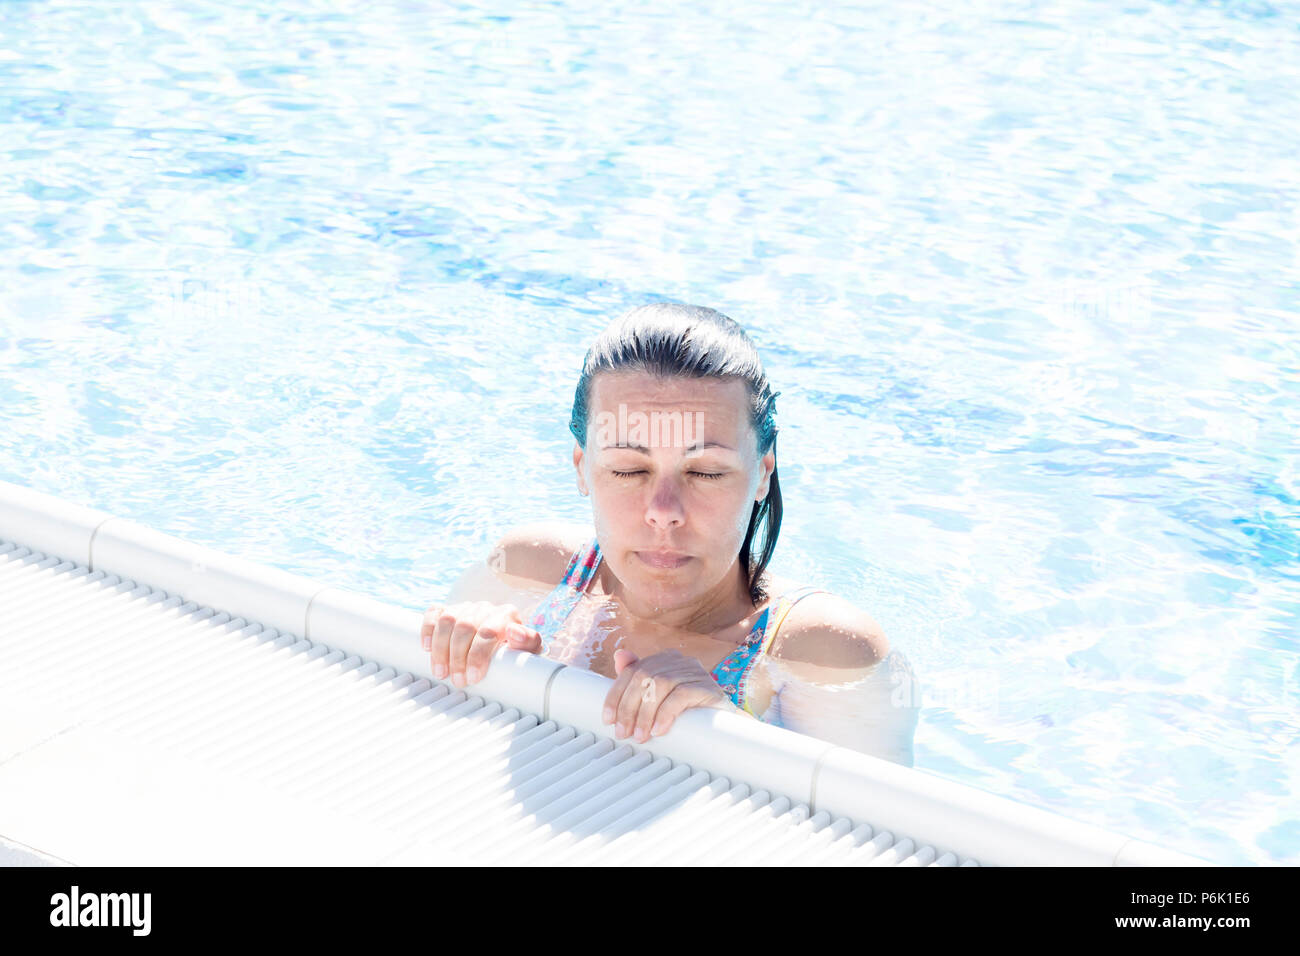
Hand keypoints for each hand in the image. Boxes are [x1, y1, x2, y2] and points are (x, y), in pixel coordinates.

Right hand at [420, 601, 542, 686]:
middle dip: (458, 657)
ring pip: (448, 620)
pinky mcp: (448, 610)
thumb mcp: (528, 650)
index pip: (488, 631)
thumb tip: (515, 633)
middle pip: (465, 627)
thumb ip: (529, 642)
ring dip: (440, 648)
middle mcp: (485, 608)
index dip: (478, 655)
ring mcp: (465, 608)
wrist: (505, 644)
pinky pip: (434, 612)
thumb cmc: (515, 651)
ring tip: (441, 672)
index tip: (473, 678)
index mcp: (506, 615)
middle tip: (458, 680)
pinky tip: (426, 648)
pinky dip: (427, 629)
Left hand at [602, 648, 738, 741]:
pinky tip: (660, 730)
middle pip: (643, 677)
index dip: (616, 694)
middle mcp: (678, 661)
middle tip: (623, 733)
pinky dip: (666, 713)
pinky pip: (681, 695)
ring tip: (640, 735)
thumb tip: (618, 656)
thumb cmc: (687, 712)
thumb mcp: (658, 699)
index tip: (608, 719)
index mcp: (663, 660)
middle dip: (628, 707)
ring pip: (660, 684)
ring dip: (645, 713)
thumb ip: (638, 679)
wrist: (725, 726)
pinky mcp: (708, 688)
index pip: (632, 671)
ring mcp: (695, 672)